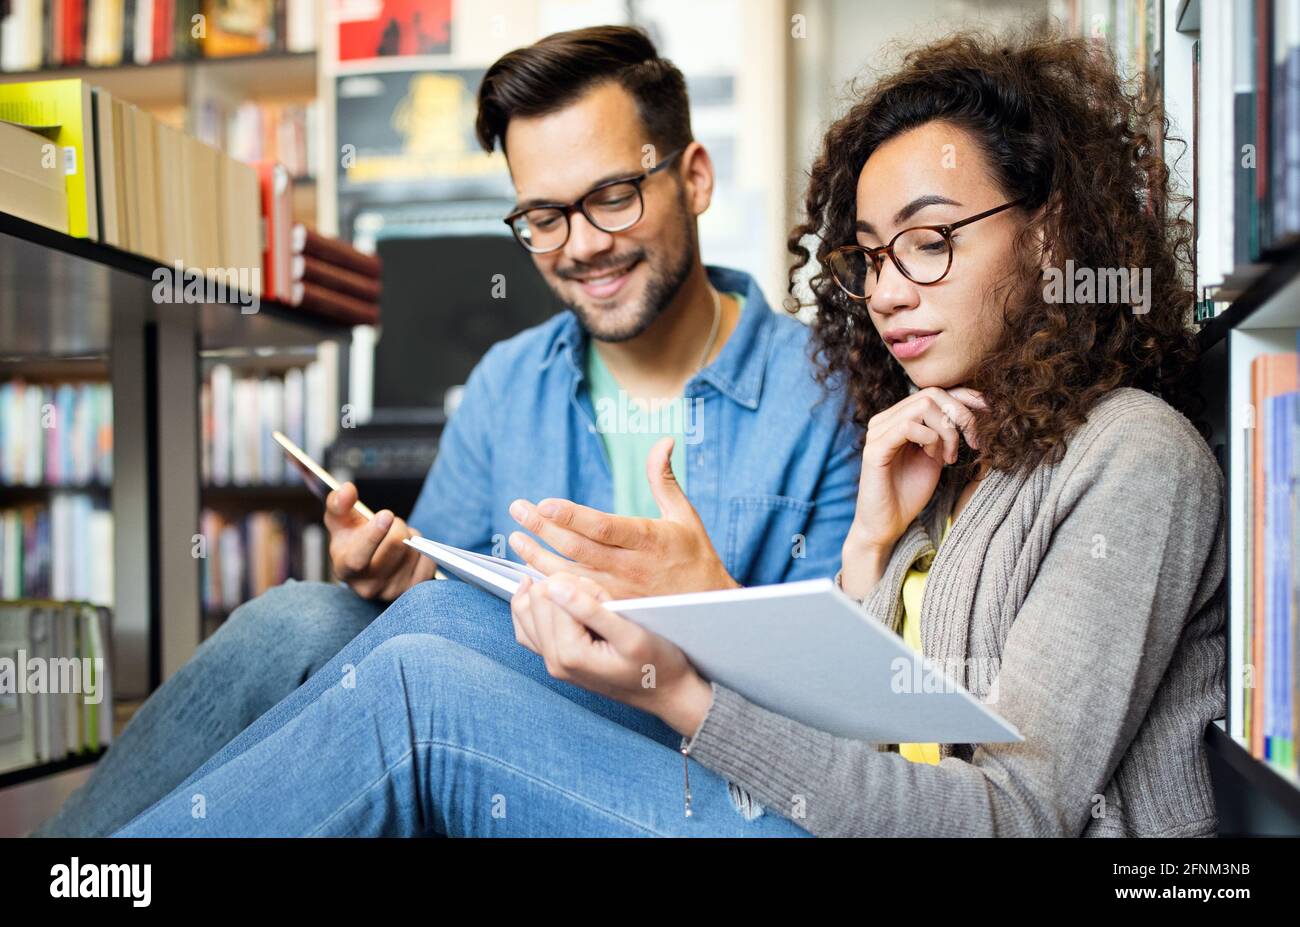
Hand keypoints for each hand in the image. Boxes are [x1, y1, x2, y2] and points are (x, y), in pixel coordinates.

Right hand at [324, 481, 434, 600]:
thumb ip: (338, 503)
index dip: (374, 535)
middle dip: (397, 525)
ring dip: (411, 537)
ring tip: (398, 539)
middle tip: (392, 523)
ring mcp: (391, 592)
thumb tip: (347, 490)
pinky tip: (411, 550)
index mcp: (345, 569)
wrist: (369, 562)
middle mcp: (367, 587)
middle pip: (395, 546)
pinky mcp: (413, 590)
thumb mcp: (339, 519)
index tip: (386, 514)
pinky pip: (429, 562)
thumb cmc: (352, 537)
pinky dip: (424, 550)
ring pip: (414, 551)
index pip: (358, 558)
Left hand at [507, 436, 738, 597]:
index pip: (602, 526)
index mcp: (646, 539)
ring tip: (515, 539)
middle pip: (578, 547)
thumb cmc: (695, 556)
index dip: (571, 516)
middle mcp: (630, 566)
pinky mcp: (612, 609)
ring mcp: (619, 591)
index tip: (543, 503)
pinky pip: (575, 598)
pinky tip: (531, 576)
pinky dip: (551, 587)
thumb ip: (664, 479)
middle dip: (543, 528)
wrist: (708, 606)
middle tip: (517, 509)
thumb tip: (664, 441)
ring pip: (570, 575)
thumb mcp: (684, 514)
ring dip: (538, 557)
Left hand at [509, 572, 713, 736]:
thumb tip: (555, 585)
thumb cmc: (657, 666)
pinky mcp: (555, 661)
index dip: (581, 585)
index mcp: (569, 654)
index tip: (605, 596)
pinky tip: (545, 598)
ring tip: (578, 595)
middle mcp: (554, 661)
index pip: (553, 595)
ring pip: (525, 612)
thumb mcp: (630, 634)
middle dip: (565, 588)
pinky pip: (527, 630)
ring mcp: (552, 663)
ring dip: (549, 595)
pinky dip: (532, 610)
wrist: (667, 693)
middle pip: (536, 600)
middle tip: (599, 598)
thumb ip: (590, 609)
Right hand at [839, 387, 985, 598]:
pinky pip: (908, 427)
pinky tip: (934, 458)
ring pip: (922, 406)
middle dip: (960, 415)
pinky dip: (930, 439)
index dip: (964, 396)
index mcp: (898, 418)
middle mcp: (885, 419)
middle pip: (931, 394)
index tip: (989, 411)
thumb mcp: (936, 456)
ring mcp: (877, 432)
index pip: (934, 392)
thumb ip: (945, 433)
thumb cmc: (910, 493)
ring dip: (947, 431)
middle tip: (973, 442)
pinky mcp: (874, 449)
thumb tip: (970, 411)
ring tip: (949, 457)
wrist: (887, 525)